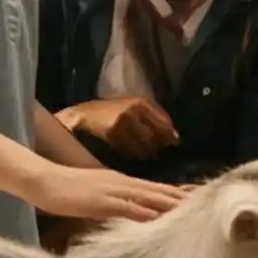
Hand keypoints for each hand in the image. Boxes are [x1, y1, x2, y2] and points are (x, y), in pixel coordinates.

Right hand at [25, 165, 187, 221]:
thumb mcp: (98, 196)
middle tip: (206, 205)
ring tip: (191, 212)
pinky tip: (156, 219)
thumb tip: (132, 213)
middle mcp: (123, 183)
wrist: (43, 181)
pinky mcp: (100, 201)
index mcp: (123, 182)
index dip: (178, 193)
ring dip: (169, 205)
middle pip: (159, 191)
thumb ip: (116, 203)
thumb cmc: (67, 191)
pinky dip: (143, 212)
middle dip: (182, 198)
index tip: (198, 199)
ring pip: (148, 197)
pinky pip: (125, 207)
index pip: (157, 188)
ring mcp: (113, 190)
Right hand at [58, 97, 178, 159]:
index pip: (164, 121)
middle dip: (159, 145)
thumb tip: (174, 136)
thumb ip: (152, 118)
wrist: (82, 115)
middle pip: (156, 134)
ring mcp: (123, 120)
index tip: (175, 143)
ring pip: (144, 143)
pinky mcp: (113, 132)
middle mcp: (134, 109)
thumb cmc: (109, 112)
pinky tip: (132, 155)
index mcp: (141, 102)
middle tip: (158, 152)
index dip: (170, 134)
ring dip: (147, 152)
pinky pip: (130, 149)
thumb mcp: (131, 107)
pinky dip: (133, 154)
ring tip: (146, 155)